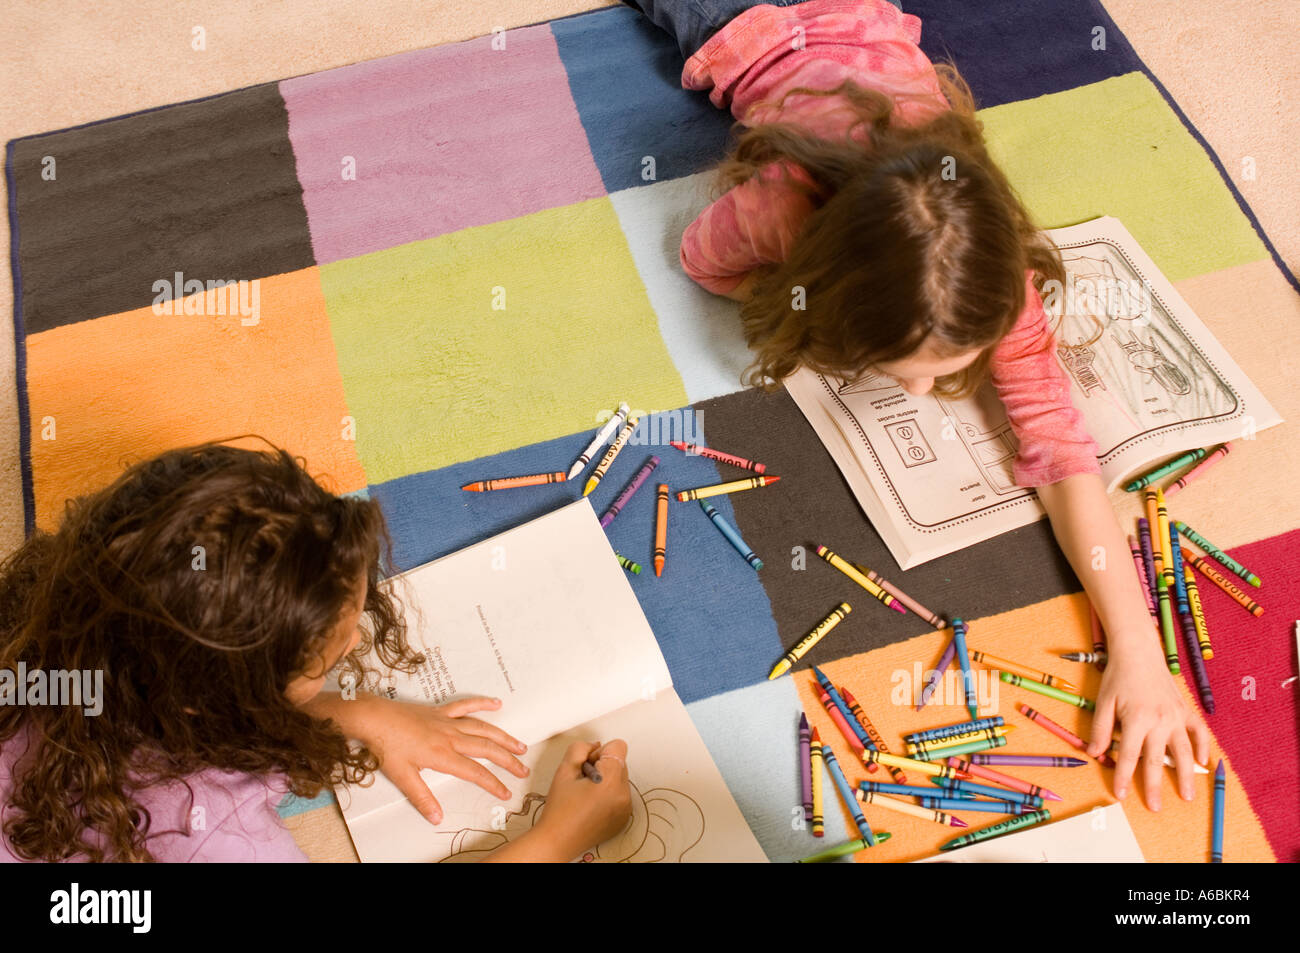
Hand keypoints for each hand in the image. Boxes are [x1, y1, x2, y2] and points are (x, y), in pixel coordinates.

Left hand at [358, 696, 529, 824]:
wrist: (373, 717)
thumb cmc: (385, 745)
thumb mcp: (402, 777)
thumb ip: (422, 798)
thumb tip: (437, 817)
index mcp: (442, 755)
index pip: (475, 772)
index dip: (493, 783)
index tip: (506, 791)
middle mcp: (450, 736)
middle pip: (486, 749)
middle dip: (507, 760)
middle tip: (523, 769)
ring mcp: (447, 721)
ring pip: (482, 728)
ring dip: (502, 737)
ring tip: (519, 745)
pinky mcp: (440, 711)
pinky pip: (466, 705)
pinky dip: (482, 703)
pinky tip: (496, 704)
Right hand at [533, 740, 632, 859]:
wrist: (558, 840)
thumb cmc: (559, 810)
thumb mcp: (564, 770)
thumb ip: (580, 749)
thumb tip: (594, 746)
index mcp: (610, 781)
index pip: (618, 747)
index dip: (599, 752)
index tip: (588, 766)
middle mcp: (623, 794)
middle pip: (620, 763)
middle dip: (603, 766)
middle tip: (583, 781)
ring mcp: (626, 808)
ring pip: (620, 778)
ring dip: (606, 781)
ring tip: (586, 795)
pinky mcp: (624, 817)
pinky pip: (621, 795)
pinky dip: (609, 795)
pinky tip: (592, 804)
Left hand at [1085, 635, 1209, 809]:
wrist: (1139, 652)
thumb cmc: (1118, 677)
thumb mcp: (1103, 702)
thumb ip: (1100, 729)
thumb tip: (1095, 754)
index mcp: (1136, 719)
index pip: (1128, 756)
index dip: (1123, 777)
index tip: (1121, 795)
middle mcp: (1159, 721)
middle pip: (1157, 760)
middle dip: (1155, 786)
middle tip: (1155, 808)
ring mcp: (1176, 716)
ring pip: (1184, 751)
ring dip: (1187, 775)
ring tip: (1188, 795)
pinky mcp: (1186, 710)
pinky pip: (1199, 731)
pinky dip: (1204, 746)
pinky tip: (1204, 762)